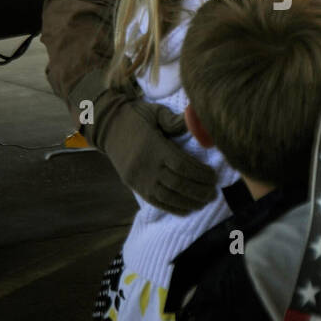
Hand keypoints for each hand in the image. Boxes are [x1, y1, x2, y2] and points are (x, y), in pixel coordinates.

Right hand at [89, 90, 216, 214]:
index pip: (182, 165)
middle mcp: (146, 165)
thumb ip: (176, 121)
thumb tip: (200, 124)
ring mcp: (139, 178)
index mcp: (153, 146)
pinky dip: (174, 208)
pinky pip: (156, 202)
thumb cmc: (136, 117)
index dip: (200, 174)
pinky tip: (187, 209)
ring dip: (189, 202)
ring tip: (204, 202)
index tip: (214, 176)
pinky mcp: (134, 186)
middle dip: (199, 191)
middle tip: (214, 192)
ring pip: (168, 197)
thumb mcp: (156, 112)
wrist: (107, 126)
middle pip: (178, 184)